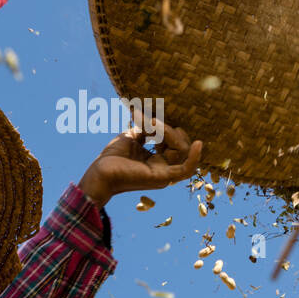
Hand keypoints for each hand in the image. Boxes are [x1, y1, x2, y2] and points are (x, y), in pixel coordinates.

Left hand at [77, 113, 202, 205]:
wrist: (99, 173)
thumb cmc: (112, 158)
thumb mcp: (132, 138)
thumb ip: (146, 130)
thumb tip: (154, 119)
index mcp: (157, 161)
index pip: (175, 143)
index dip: (168, 128)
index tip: (150, 119)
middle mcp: (164, 168)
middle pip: (181, 145)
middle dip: (169, 129)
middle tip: (151, 122)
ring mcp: (165, 174)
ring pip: (181, 150)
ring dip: (169, 133)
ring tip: (152, 124)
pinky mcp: (163, 177)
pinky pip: (186, 170)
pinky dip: (195, 157)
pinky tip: (198, 143)